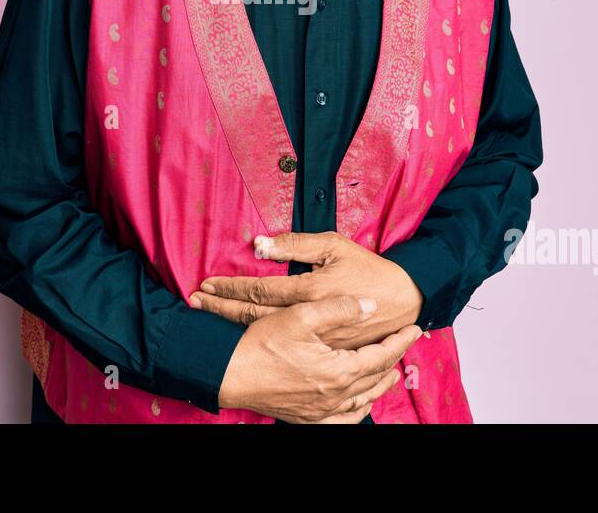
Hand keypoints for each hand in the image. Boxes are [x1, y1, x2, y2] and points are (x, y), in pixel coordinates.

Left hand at [190, 231, 424, 349]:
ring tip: (207, 318)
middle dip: (220, 307)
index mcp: (308, 290)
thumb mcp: (334, 246)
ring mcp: (313, 339)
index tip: (207, 283)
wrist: (401, 302)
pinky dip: (257, 341)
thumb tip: (260, 244)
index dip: (230, 286)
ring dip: (231, 324)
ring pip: (263, 333)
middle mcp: (307, 318)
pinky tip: (239, 338)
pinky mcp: (320, 352)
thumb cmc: (367, 269)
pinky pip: (283, 347)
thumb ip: (296, 245)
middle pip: (252, 314)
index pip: (258, 288)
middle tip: (196, 301)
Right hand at [216, 294, 421, 422]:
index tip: (415, 329)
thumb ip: (341, 308)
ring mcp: (321, 411)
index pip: (381, 355)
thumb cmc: (262, 344)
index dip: (400, 341)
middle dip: (393, 360)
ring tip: (390, 374)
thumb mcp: (303, 315)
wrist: (230, 374)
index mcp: (340, 370)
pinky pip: (342, 422)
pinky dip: (357, 412)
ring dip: (379, 386)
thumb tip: (371, 306)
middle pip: (375, 379)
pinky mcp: (306, 418)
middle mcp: (335, 396)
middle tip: (405, 346)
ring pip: (362, 401)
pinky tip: (360, 404)